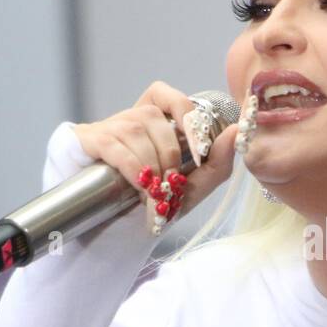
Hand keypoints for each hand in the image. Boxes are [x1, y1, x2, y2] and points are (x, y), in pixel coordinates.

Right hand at [72, 81, 239, 232]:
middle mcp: (130, 118)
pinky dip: (133, 168)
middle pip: (156, 120)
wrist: (108, 228)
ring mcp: (107, 127)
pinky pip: (115, 146)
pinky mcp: (89, 141)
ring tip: (154, 193)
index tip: (200, 148)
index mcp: (156, 123)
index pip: (173, 98)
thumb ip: (217, 162)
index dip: (188, 117)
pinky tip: (140, 186)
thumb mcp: (190, 188)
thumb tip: (237, 130)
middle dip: (170, 157)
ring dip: (152, 166)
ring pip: (136, 131)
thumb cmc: (151, 202)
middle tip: (172, 186)